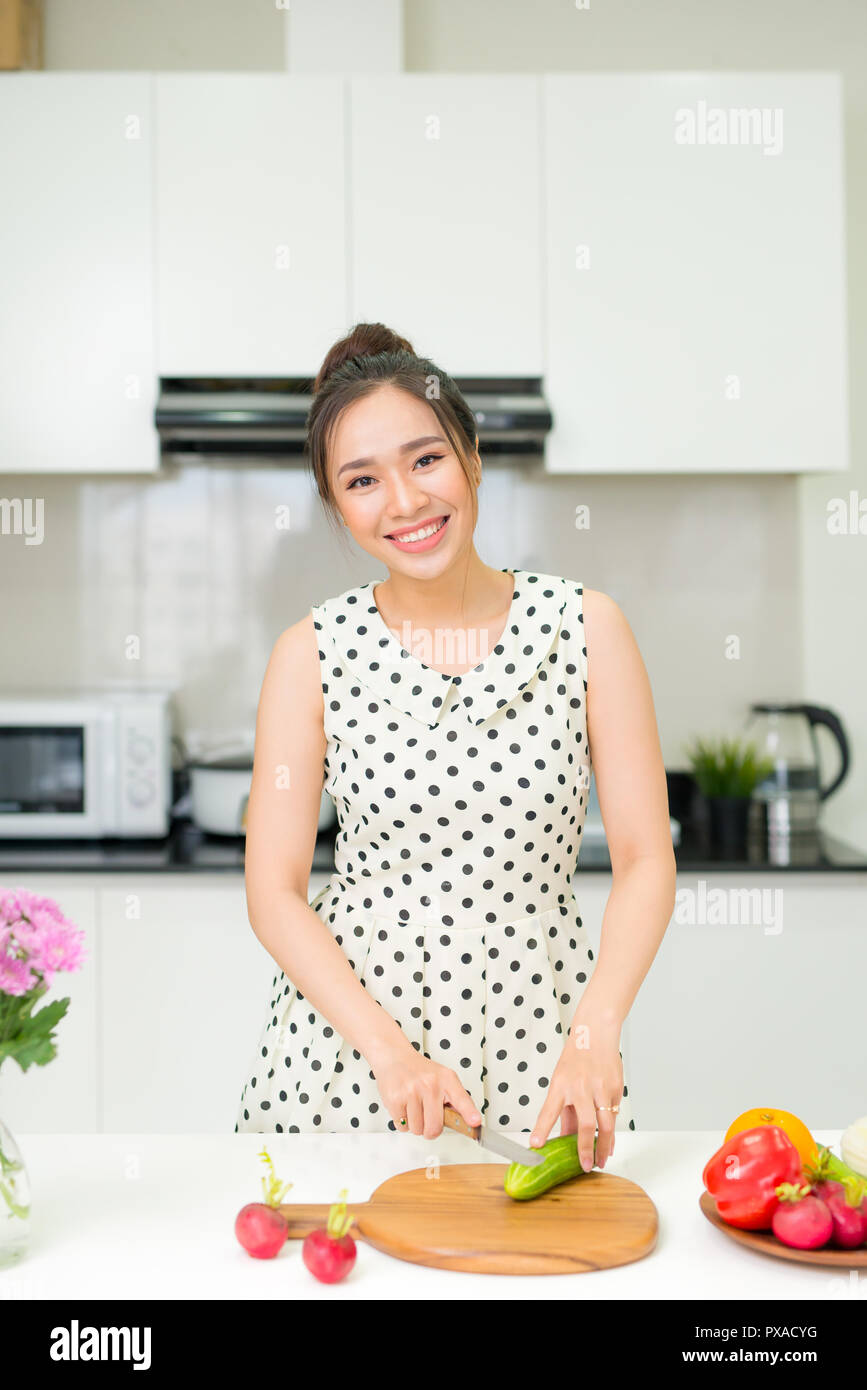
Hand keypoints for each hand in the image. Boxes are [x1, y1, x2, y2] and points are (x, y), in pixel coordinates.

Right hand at [371, 1040, 481, 1137]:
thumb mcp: (442, 1077)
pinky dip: (403, 1122)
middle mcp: (430, 1084)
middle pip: (434, 1128)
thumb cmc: (419, 1071)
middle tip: (427, 1116)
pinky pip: (402, 1127)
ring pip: (417, 1130)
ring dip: (415, 1124)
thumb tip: (467, 1121)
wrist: (395, 1057)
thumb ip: (454, 1098)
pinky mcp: (395, 1099)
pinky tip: (404, 1106)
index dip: (469, 1113)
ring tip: (414, 1107)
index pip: (461, 1099)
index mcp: (447, 1079)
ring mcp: (412, 1091)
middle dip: (430, 1129)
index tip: (475, 1123)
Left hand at [529, 1012, 623, 1171]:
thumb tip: (565, 1138)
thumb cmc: (576, 1060)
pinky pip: (614, 1115)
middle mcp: (580, 1087)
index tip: (536, 1146)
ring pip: (606, 1124)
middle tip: (586, 1166)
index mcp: (561, 1085)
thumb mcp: (562, 1081)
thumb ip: (565, 1111)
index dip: (542, 1129)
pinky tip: (608, 1139)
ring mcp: (600, 1088)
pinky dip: (610, 1129)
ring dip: (604, 1146)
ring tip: (601, 1160)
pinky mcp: (616, 1088)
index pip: (549, 1111)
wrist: (595, 1035)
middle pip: (585, 1124)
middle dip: (585, 1149)